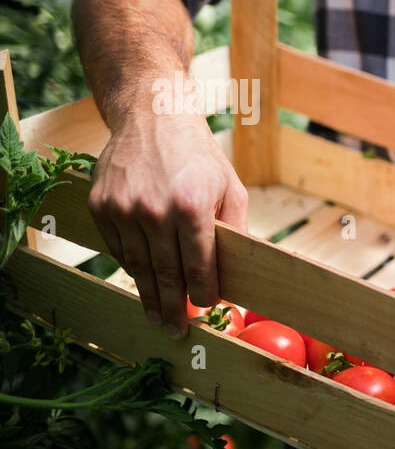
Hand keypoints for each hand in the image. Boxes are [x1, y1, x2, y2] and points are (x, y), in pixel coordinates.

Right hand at [88, 95, 247, 337]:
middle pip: (165, 273)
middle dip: (173, 307)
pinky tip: (142, 281)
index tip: (207, 309)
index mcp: (191, 208)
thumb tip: (240, 269)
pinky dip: (131, 267)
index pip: (198, 265)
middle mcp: (154, 210)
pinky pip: (117, 248)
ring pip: (137, 266)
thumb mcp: (232, 188)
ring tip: (157, 317)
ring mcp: (123, 209)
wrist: (152, 117)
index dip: (203, 293)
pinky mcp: (101, 205)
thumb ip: (236, 230)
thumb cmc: (199, 155)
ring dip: (148, 295)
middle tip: (177, 331)